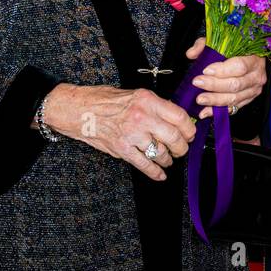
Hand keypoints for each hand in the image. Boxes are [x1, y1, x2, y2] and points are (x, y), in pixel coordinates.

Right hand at [43, 84, 196, 180]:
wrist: (80, 110)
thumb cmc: (106, 101)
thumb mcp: (136, 95)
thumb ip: (156, 106)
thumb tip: (177, 120)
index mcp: (148, 101)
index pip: (179, 117)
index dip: (189, 129)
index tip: (190, 134)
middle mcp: (142, 117)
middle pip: (174, 137)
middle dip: (182, 147)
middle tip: (182, 149)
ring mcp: (132, 134)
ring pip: (161, 153)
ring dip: (168, 159)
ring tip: (168, 159)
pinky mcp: (122, 149)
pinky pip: (144, 165)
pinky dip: (155, 172)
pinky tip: (160, 174)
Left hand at [186, 38, 266, 118]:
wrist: (253, 60)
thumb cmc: (238, 51)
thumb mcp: (223, 42)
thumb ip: (205, 45)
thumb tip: (191, 54)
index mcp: (254, 60)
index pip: (239, 66)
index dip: (222, 70)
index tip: (206, 70)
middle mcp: (256, 77)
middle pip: (236, 84)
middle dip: (214, 85)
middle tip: (197, 83)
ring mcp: (253, 90)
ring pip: (234, 98)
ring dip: (215, 100)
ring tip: (200, 99)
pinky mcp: (248, 100)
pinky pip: (233, 108)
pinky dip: (217, 111)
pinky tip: (205, 112)